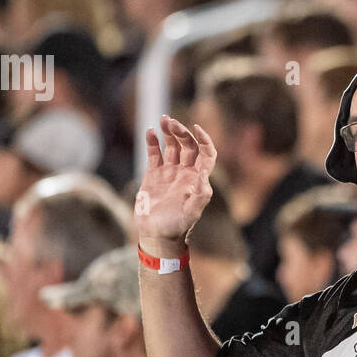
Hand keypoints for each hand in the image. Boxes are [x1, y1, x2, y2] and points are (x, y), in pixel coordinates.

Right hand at [135, 116, 216, 254]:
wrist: (156, 235)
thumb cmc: (177, 226)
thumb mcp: (192, 212)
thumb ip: (199, 195)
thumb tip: (202, 176)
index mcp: (198, 179)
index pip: (206, 153)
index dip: (204, 139)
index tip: (196, 127)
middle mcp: (185, 173)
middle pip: (188, 146)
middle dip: (182, 132)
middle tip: (171, 122)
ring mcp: (169, 173)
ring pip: (172, 146)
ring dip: (169, 133)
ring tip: (163, 121)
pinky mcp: (154, 175)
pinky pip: (155, 154)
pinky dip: (153, 143)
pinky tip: (150, 132)